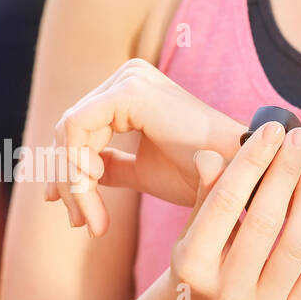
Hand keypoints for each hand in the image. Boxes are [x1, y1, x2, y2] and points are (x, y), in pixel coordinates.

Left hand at [43, 59, 243, 235]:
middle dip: (68, 180)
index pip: (78, 129)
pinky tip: (97, 191)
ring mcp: (130, 79)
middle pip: (68, 129)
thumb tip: (68, 178)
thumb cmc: (198, 176)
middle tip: (77, 223)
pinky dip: (79, 166)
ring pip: (69, 131)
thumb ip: (107, 166)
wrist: (235, 180)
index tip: (68, 211)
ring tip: (92, 220)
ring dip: (75, 182)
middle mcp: (129, 76)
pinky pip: (78, 128)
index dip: (65, 172)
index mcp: (130, 91)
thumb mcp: (140, 171)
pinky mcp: (130, 91)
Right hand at [166, 124, 300, 299]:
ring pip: (297, 245)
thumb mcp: (190, 229)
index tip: (271, 129)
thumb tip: (214, 154)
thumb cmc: (197, 261)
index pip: (225, 203)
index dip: (251, 162)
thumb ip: (206, 193)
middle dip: (286, 172)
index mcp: (192, 266)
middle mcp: (225, 293)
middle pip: (265, 222)